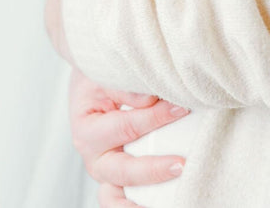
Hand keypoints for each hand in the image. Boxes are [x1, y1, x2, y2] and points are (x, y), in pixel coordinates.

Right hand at [68, 67, 187, 206]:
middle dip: (153, 170)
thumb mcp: (106, 74)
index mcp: (87, 130)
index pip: (126, 127)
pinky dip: (138, 206)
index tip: (182, 108)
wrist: (90, 84)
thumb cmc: (99, 78)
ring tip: (171, 196)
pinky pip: (123, 202)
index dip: (155, 118)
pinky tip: (162, 202)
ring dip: (143, 201)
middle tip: (181, 164)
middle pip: (123, 171)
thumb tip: (151, 100)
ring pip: (118, 199)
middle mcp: (94, 157)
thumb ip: (126, 88)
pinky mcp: (116, 181)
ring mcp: (105, 173)